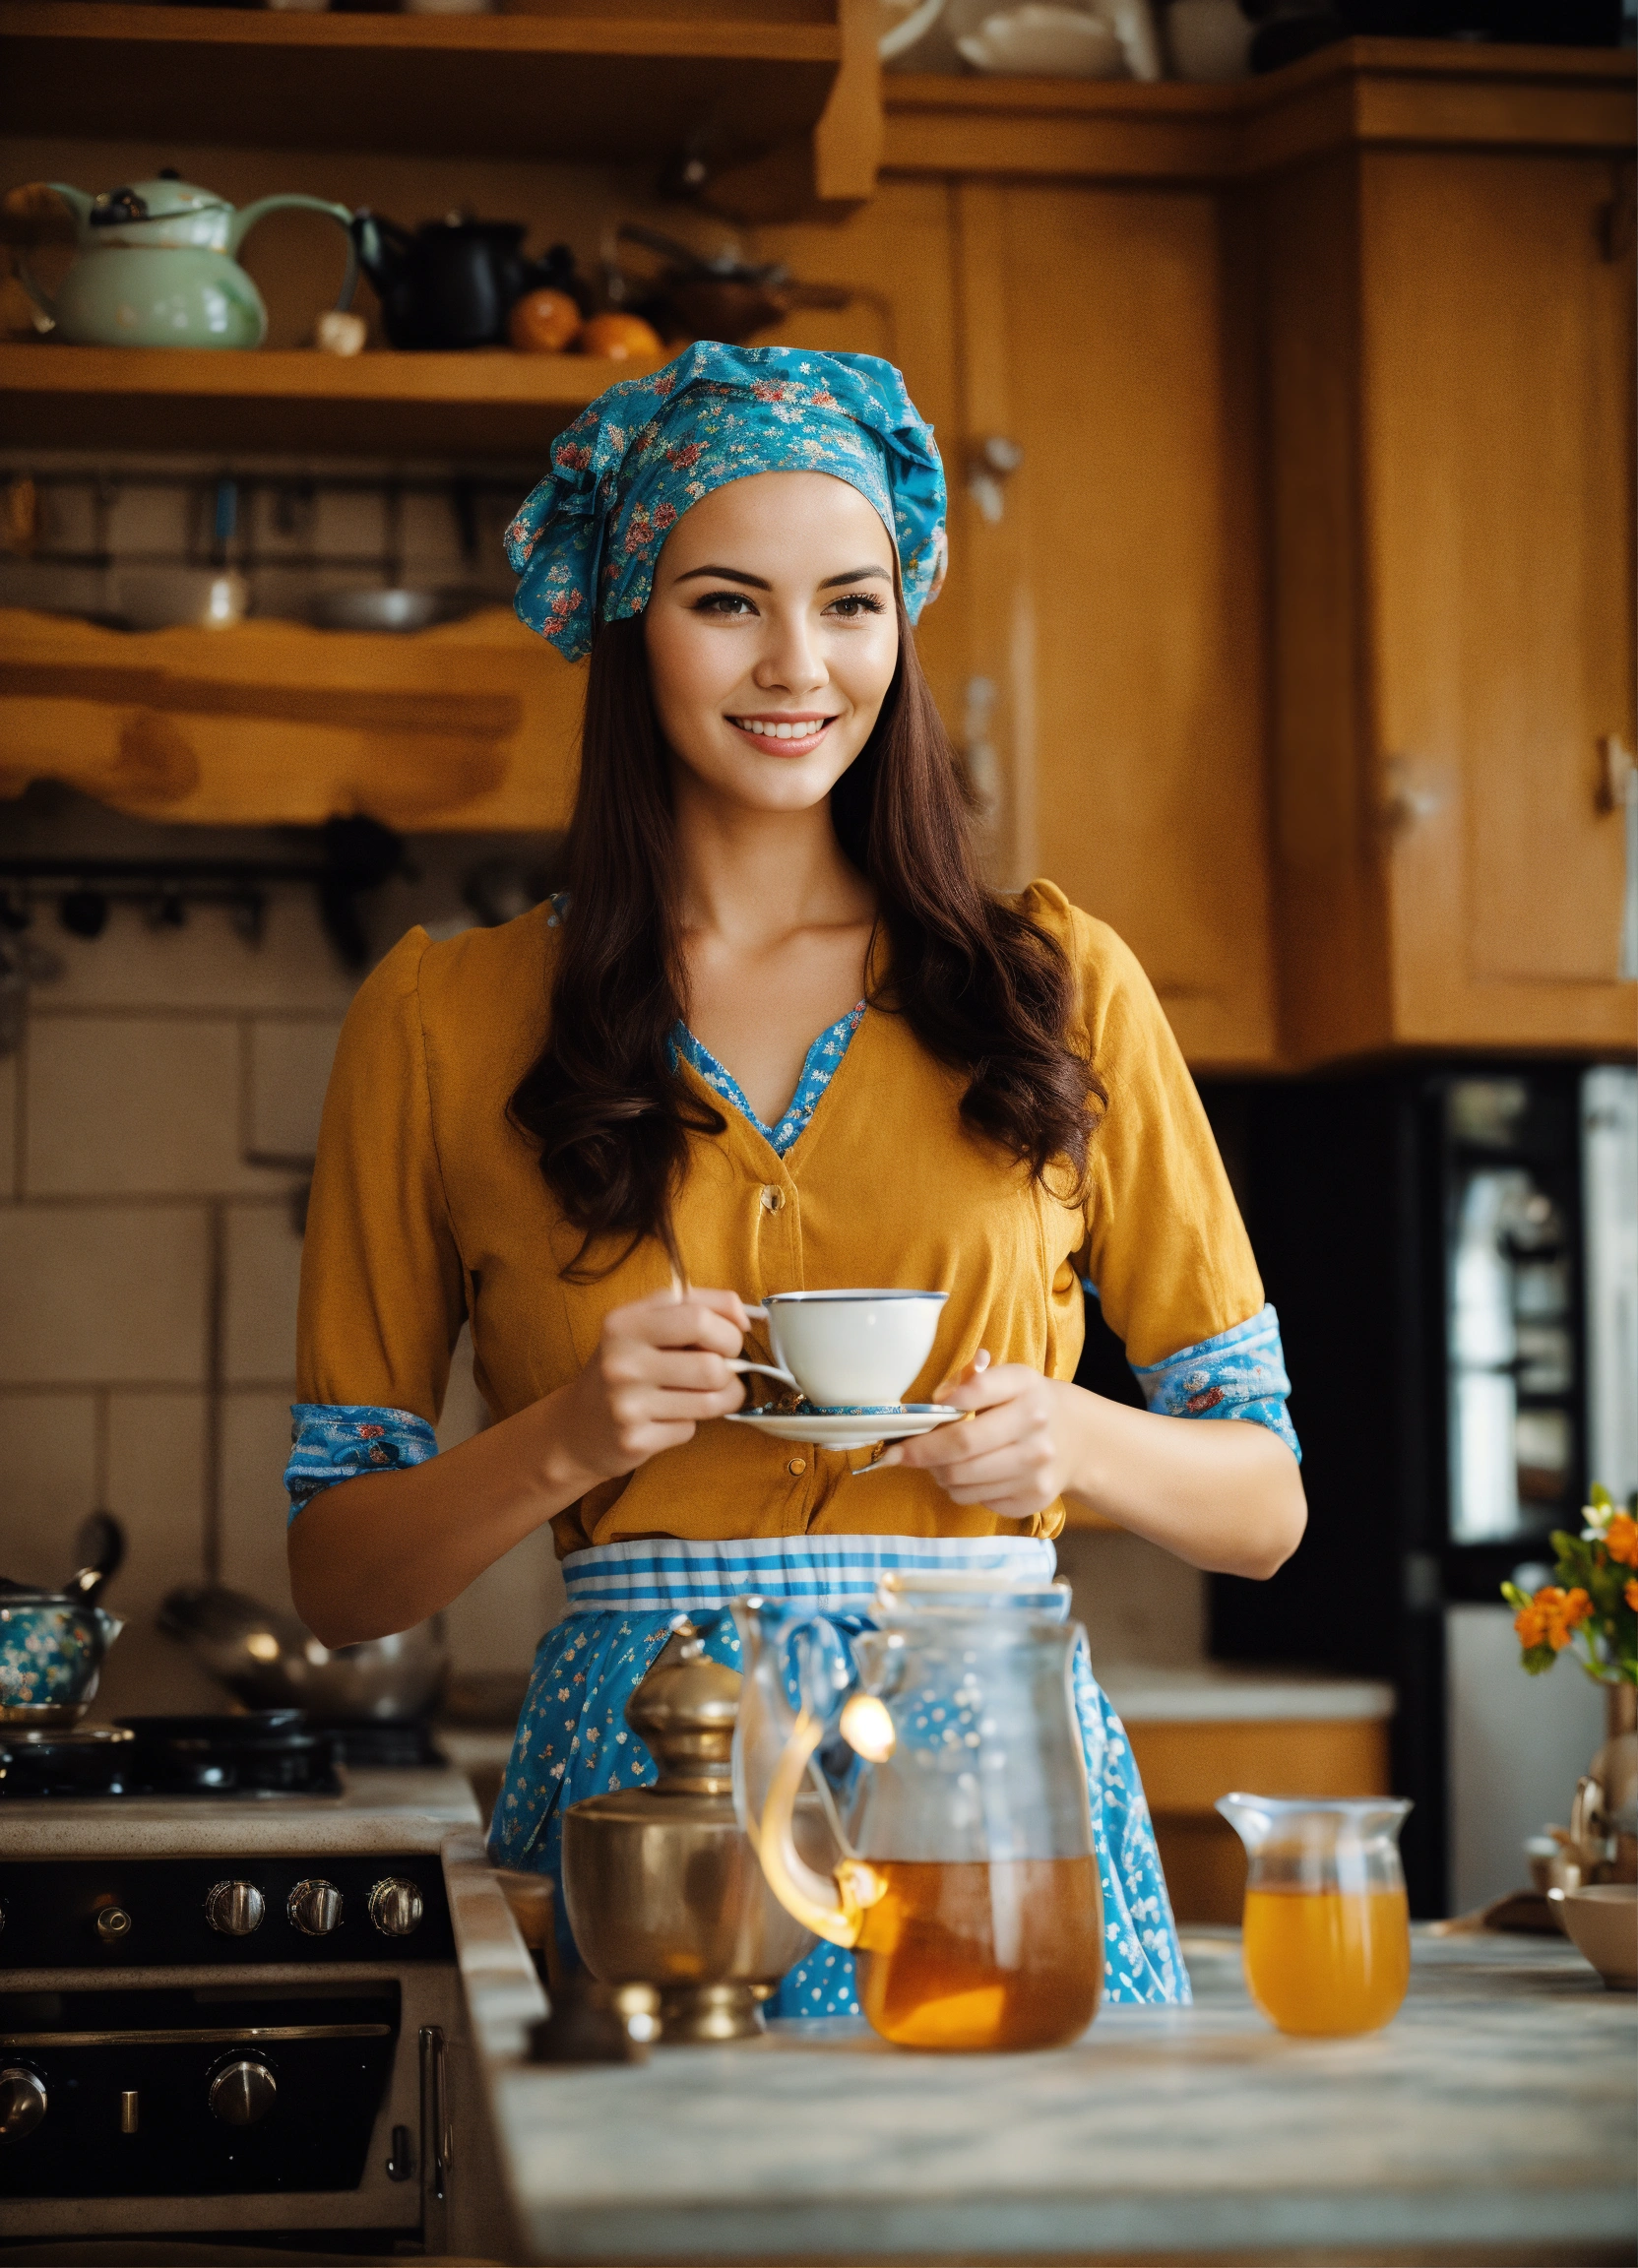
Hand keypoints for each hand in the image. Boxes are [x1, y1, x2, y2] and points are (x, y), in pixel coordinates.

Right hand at [548, 1286, 749, 1485]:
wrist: (576, 1427)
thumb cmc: (625, 1368)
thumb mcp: (644, 1325)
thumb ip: (693, 1306)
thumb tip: (746, 1316)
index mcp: (624, 1322)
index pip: (698, 1316)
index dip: (728, 1328)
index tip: (730, 1336)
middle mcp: (621, 1360)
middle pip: (712, 1363)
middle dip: (732, 1366)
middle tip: (722, 1368)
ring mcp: (626, 1403)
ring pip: (711, 1400)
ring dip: (723, 1398)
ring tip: (707, 1394)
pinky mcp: (634, 1439)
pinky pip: (690, 1428)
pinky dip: (690, 1424)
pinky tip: (668, 1418)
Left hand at [876, 1351, 1082, 1521]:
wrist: (1077, 1439)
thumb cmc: (1027, 1404)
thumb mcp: (1008, 1379)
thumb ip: (971, 1380)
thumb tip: (937, 1400)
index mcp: (1026, 1386)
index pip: (975, 1391)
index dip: (938, 1406)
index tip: (910, 1420)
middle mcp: (1036, 1427)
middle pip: (961, 1446)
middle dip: (920, 1452)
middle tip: (900, 1453)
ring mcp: (1037, 1467)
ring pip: (962, 1480)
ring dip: (939, 1474)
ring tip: (940, 1463)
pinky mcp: (1033, 1498)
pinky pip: (976, 1500)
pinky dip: (961, 1490)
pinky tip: (970, 1476)